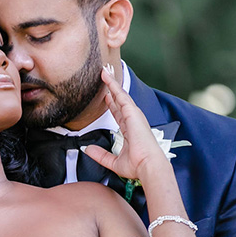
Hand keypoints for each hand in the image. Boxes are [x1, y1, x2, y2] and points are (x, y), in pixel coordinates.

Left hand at [80, 64, 173, 183]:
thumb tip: (87, 150)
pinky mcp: (133, 112)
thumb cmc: (137, 166)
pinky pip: (121, 95)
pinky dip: (113, 85)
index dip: (111, 104)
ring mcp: (134, 115)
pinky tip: (106, 77)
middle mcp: (133, 121)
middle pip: (120, 101)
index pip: (118, 114)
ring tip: (103, 71)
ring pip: (120, 95)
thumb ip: (100, 155)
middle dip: (112, 89)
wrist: (148, 166)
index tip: (105, 96)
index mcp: (130, 131)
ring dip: (112, 83)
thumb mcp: (113, 161)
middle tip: (105, 76)